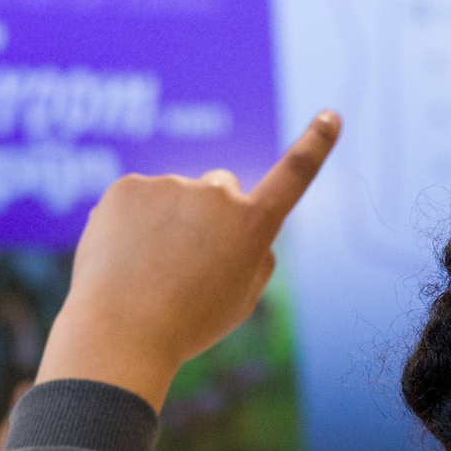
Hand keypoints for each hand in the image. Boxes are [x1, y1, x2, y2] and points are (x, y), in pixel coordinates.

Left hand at [36, 111, 340, 410]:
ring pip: (175, 199)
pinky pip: (137, 200)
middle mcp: (217, 195)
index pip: (293, 175)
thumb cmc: (187, 325)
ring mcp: (170, 185)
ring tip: (149, 271)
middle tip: (189, 264)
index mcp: (253, 226)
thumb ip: (254, 256)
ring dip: (167, 224)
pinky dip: (131, 224)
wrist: (120, 335)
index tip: (330, 116)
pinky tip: (123, 258)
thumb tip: (243, 223)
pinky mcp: (128, 186)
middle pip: (221, 189)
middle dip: (211, 214)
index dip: (315, 144)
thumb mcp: (239, 300)